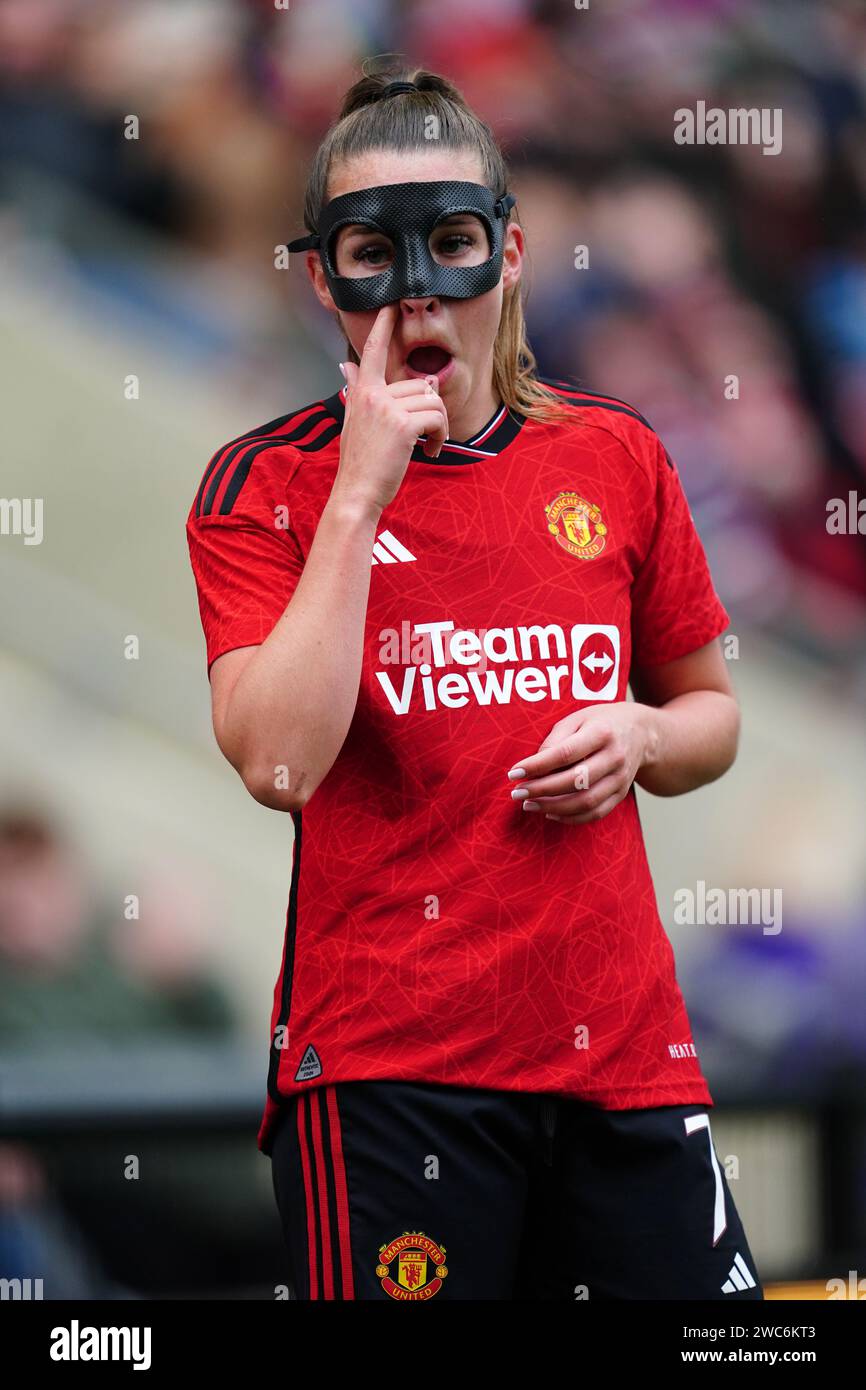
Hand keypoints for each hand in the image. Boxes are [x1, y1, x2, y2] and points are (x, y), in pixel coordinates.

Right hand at [334, 304, 449, 513]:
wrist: (356, 492)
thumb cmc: (359, 461)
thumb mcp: (353, 421)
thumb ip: (355, 390)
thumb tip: (347, 366)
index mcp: (361, 391)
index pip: (373, 351)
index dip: (383, 326)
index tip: (392, 306)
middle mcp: (373, 394)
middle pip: (421, 384)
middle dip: (432, 412)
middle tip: (426, 437)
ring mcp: (387, 408)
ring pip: (434, 401)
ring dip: (439, 426)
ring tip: (429, 445)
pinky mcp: (403, 425)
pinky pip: (437, 418)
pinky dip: (441, 436)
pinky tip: (430, 451)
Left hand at [506, 702, 655, 823]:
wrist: (643, 733)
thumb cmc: (602, 722)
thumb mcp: (579, 718)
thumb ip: (556, 738)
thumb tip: (534, 765)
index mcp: (602, 732)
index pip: (565, 754)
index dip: (537, 766)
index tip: (514, 773)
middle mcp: (615, 757)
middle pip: (575, 781)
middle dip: (541, 790)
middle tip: (517, 793)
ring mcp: (621, 779)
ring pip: (585, 802)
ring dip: (553, 808)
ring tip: (529, 805)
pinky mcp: (621, 794)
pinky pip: (595, 813)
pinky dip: (570, 818)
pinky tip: (550, 814)